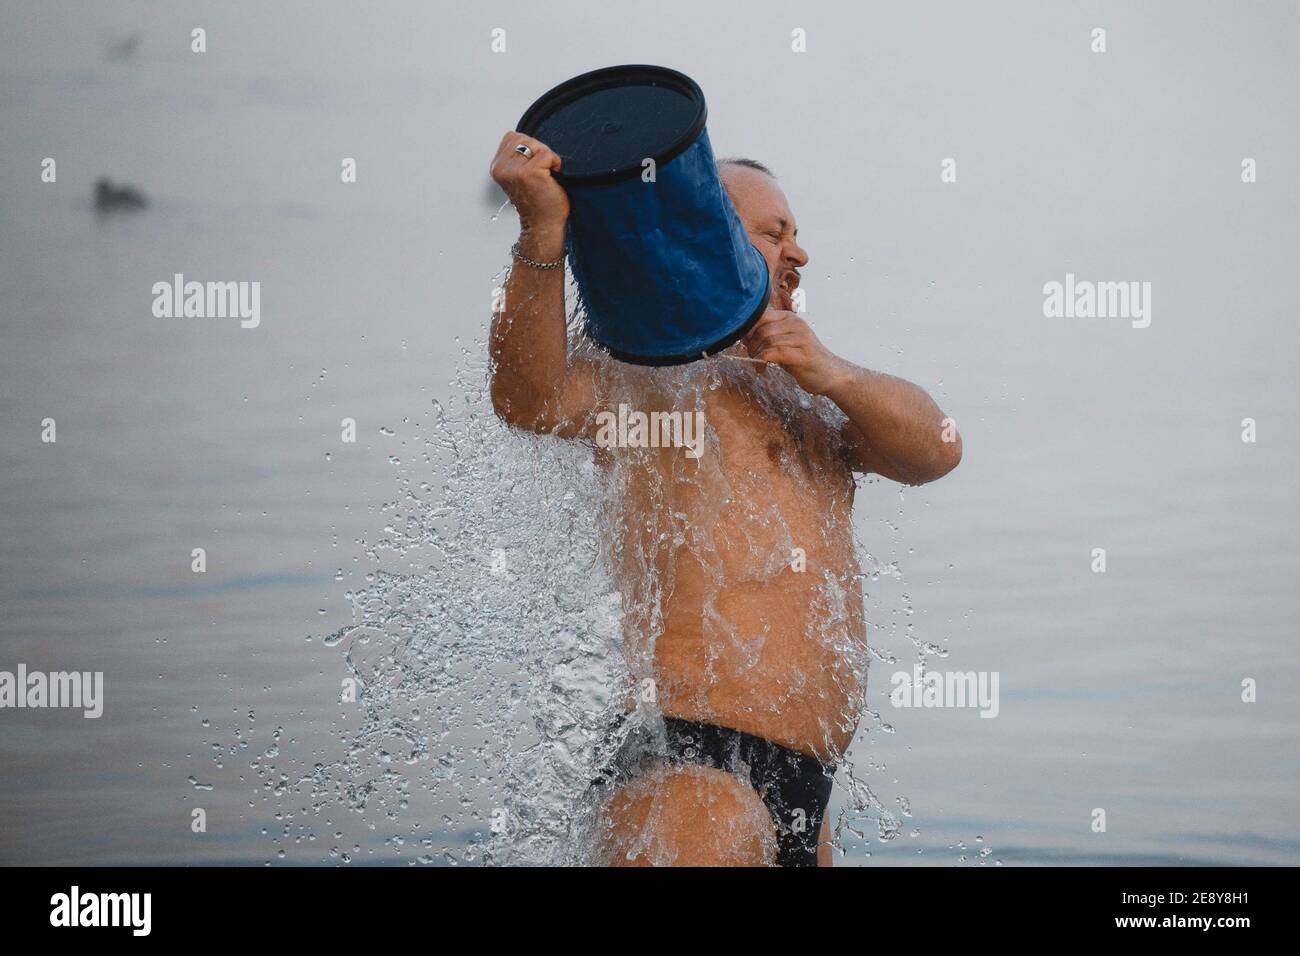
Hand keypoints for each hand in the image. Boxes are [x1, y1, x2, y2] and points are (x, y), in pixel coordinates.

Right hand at [490, 131, 569, 253]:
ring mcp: (514, 171)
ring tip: (546, 176)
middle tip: (542, 173)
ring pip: (536, 144)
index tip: (533, 170)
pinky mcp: (529, 173)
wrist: (544, 225)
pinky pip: (547, 154)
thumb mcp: (520, 174)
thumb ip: (518, 156)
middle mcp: (501, 168)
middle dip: (538, 151)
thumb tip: (529, 139)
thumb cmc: (538, 202)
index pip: (513, 137)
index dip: (529, 149)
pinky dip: (555, 163)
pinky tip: (552, 178)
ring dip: (546, 157)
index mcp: (497, 167)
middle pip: (524, 138)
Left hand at [743, 309, 850, 395]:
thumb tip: (743, 335)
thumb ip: (767, 336)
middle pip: (763, 330)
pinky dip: (763, 361)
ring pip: (768, 341)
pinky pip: (776, 353)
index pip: (761, 316)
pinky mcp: (803, 355)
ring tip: (757, 364)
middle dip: (751, 345)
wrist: (829, 373)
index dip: (748, 330)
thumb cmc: (802, 358)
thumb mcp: (784, 342)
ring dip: (756, 355)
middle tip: (750, 356)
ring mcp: (802, 338)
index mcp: (790, 317)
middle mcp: (797, 324)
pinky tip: (762, 369)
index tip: (745, 343)